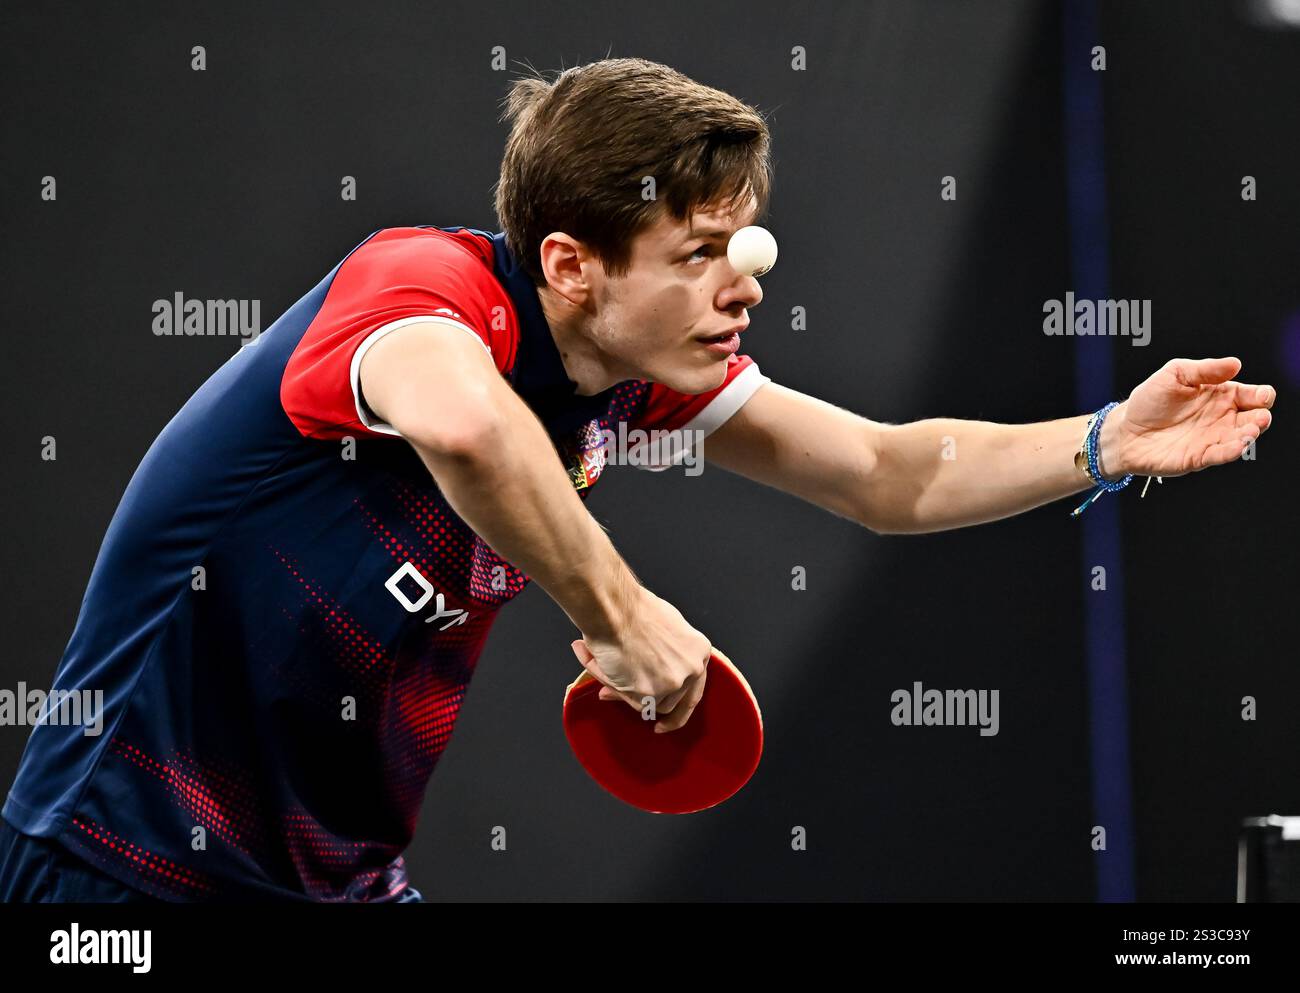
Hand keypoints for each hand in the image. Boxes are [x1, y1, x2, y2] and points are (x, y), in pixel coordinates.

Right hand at [570, 587, 710, 732]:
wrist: (614, 608)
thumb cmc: (632, 610)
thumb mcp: (662, 629)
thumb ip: (662, 656)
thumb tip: (643, 674)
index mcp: (698, 651)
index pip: (694, 688)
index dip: (680, 708)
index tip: (667, 721)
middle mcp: (692, 669)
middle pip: (673, 702)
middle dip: (647, 701)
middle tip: (618, 694)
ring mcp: (674, 683)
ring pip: (652, 705)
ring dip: (628, 692)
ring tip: (606, 666)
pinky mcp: (651, 693)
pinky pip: (632, 703)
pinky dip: (615, 689)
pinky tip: (602, 668)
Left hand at [1100, 357, 1274, 478]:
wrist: (1124, 429)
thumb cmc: (1150, 400)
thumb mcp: (1175, 374)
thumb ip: (1204, 369)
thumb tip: (1235, 363)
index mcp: (1222, 395)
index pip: (1253, 395)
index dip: (1262, 395)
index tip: (1260, 395)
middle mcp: (1223, 418)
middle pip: (1254, 418)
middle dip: (1261, 418)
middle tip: (1259, 417)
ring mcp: (1213, 439)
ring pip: (1242, 439)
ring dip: (1249, 436)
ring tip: (1250, 431)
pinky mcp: (1200, 457)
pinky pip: (1220, 455)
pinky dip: (1231, 452)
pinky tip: (1237, 446)